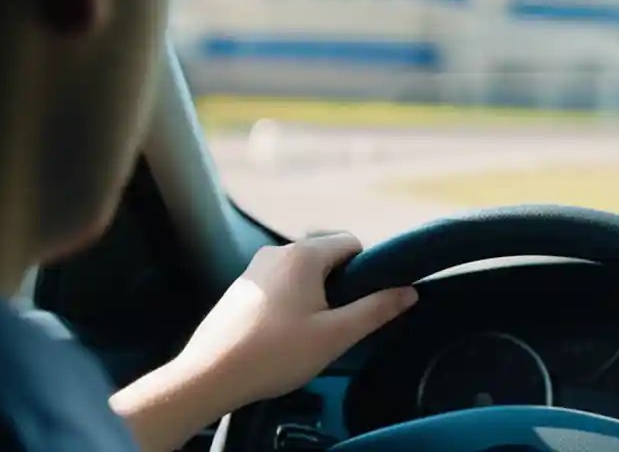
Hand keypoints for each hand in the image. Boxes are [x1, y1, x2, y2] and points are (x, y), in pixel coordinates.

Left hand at [112, 234, 415, 450]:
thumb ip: (375, 310)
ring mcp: (255, 269)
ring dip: (314, 295)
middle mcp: (278, 251)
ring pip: (302, 272)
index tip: (362, 303)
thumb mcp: (335, 336)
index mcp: (303, 255)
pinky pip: (280, 284)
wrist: (209, 376)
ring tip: (308, 333)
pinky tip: (283, 335)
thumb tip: (409, 291)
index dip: (366, 270)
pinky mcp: (241, 288)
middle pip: (326, 256)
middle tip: (337, 324)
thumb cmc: (275, 354)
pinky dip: (290, 302)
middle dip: (339, 285)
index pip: (352, 243)